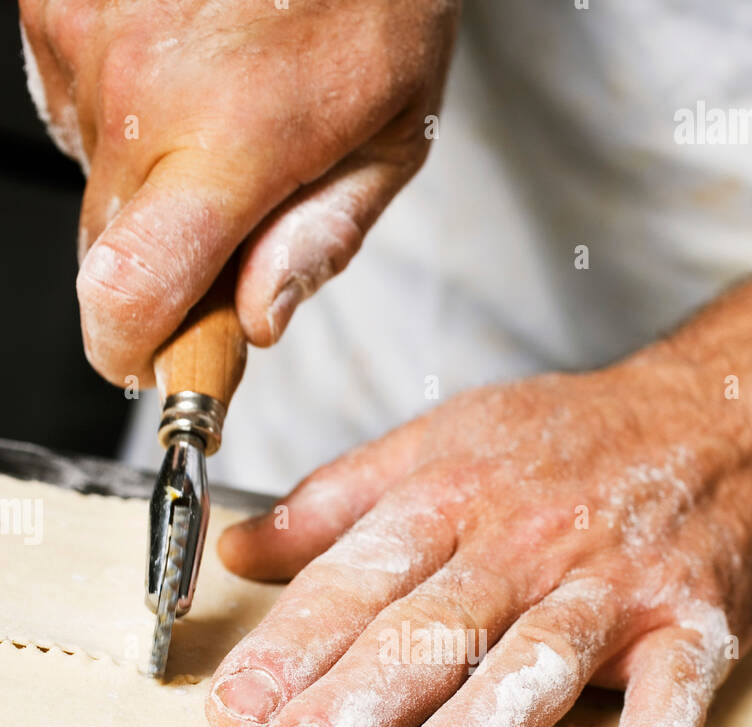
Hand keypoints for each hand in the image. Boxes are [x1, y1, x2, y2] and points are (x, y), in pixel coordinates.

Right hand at [19, 0, 457, 384]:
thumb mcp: (394, 134)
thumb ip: (321, 241)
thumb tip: (257, 323)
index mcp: (233, 138)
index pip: (128, 293)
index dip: (130, 351)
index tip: (154, 363)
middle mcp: (141, 88)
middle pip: (105, 252)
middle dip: (157, 269)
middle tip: (225, 225)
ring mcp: (86, 34)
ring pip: (91, 178)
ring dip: (145, 181)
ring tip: (217, 112)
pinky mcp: (55, 1)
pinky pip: (71, 104)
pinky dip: (122, 112)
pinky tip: (181, 68)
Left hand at [204, 349, 751, 726]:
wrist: (716, 415)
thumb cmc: (566, 441)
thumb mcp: (440, 440)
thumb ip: (338, 502)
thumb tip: (240, 553)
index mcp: (451, 496)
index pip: (358, 577)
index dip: (293, 646)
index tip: (236, 713)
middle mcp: (525, 541)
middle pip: (432, 627)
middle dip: (357, 702)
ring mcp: (612, 585)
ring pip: (537, 658)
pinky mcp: (692, 621)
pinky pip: (675, 688)